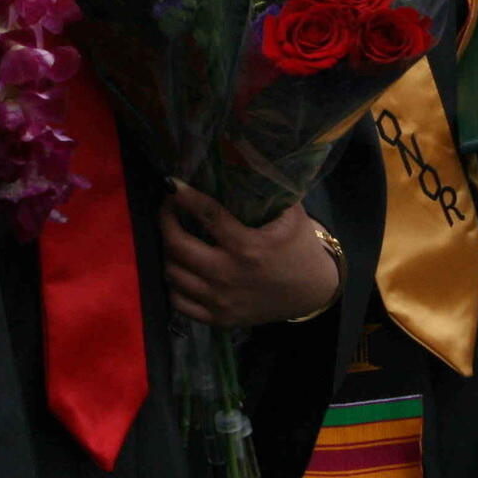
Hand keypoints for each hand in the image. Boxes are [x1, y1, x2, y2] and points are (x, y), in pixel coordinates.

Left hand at [160, 183, 341, 328]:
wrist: (312, 293)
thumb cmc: (300, 248)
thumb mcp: (292, 215)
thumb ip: (269, 190)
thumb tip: (245, 159)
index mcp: (248, 246)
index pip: (206, 215)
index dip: (184, 196)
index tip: (172, 184)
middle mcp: (229, 274)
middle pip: (177, 246)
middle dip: (165, 220)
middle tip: (168, 207)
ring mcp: (221, 300)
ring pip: (172, 273)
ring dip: (168, 251)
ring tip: (174, 236)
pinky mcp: (218, 318)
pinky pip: (179, 302)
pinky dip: (174, 283)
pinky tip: (181, 268)